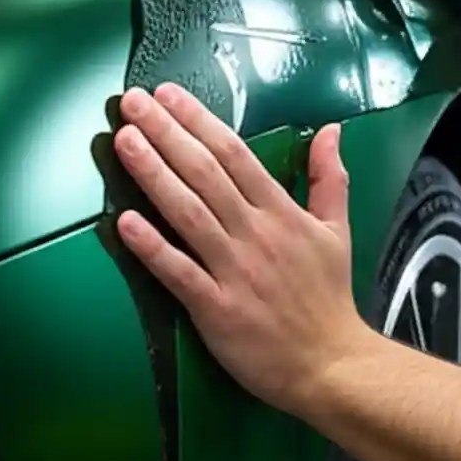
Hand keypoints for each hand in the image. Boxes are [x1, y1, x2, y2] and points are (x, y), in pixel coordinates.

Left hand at [111, 83, 372, 417]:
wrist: (331, 366)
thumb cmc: (327, 299)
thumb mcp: (336, 231)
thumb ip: (328, 179)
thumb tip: (331, 132)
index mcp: (280, 213)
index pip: (234, 154)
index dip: (198, 120)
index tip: (168, 94)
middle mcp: (255, 234)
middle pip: (205, 173)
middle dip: (166, 133)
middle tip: (133, 102)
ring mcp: (235, 271)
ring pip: (188, 213)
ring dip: (153, 174)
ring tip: (125, 141)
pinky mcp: (216, 309)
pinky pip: (180, 272)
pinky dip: (153, 247)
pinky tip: (125, 222)